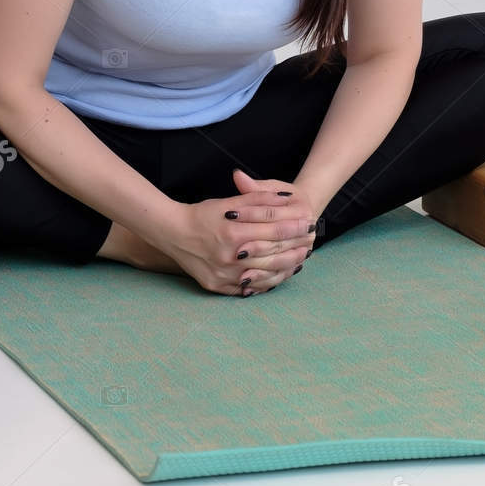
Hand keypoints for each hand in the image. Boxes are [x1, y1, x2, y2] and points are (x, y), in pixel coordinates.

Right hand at [156, 168, 318, 295]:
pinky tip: (278, 275)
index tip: (310, 222)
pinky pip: (249, 287)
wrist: (173, 233)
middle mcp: (229, 256)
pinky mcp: (218, 286)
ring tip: (300, 259)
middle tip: (311, 241)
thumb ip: (258, 199)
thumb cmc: (202, 214)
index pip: (273, 230)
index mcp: (233, 232)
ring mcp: (224, 275)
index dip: (294, 226)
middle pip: (272, 253)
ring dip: (285, 267)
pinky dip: (266, 282)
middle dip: (295, 246)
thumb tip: (287, 197)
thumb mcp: (228, 201)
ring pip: (264, 274)